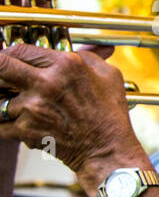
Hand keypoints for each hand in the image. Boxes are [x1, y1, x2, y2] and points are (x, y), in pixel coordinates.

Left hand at [0, 0, 140, 187]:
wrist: (107, 151)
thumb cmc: (110, 115)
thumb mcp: (108, 76)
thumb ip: (90, 56)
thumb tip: (83, 46)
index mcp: (66, 65)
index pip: (20, 49)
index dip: (9, 53)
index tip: (8, 59)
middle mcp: (46, 84)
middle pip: (0, 66)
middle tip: (4, 78)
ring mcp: (32, 108)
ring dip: (6, 103)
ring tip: (23, 108)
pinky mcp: (25, 130)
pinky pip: (1, 124)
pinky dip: (8, 125)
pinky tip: (24, 125)